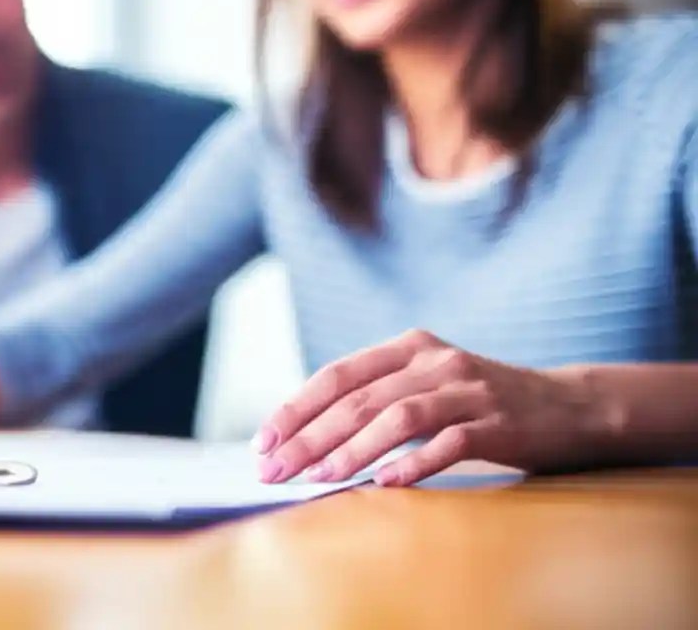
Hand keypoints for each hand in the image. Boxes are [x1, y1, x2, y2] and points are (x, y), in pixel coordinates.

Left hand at [251, 330, 609, 485]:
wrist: (568, 406)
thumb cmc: (479, 401)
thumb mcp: (425, 382)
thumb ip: (376, 396)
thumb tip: (306, 435)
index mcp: (408, 347)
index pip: (337, 375)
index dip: (296, 408)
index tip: (264, 442)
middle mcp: (434, 362)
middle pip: (359, 399)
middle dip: (310, 437)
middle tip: (276, 470)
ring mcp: (469, 390)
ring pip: (398, 418)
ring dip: (352, 451)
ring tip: (319, 478)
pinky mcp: (499, 423)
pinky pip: (451, 443)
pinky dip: (416, 464)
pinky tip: (386, 483)